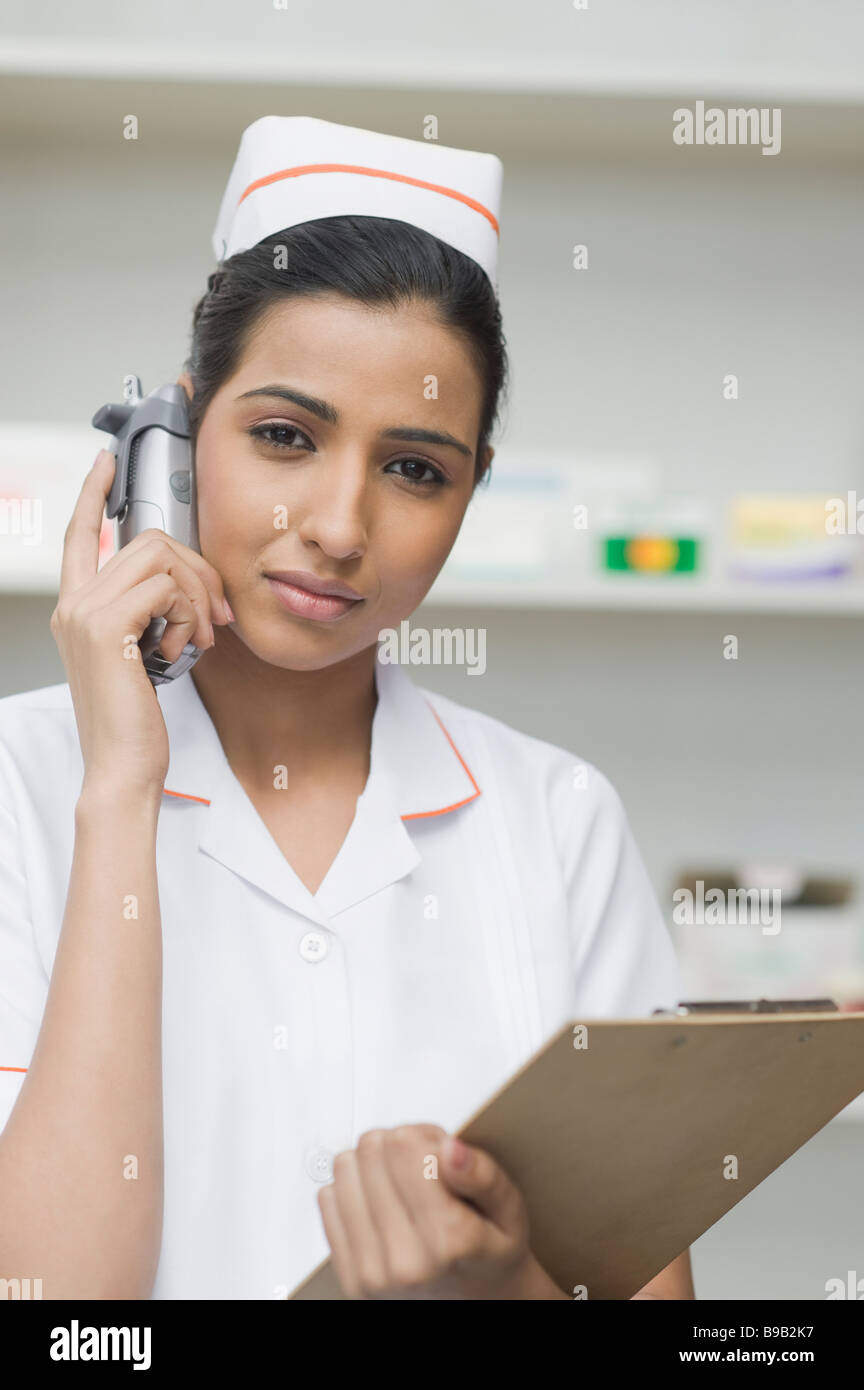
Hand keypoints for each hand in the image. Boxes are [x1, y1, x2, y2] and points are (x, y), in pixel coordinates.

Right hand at [51, 449, 231, 790]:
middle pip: (147, 541)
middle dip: (197, 570)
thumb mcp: (144, 654)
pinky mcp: (107, 626)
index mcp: (77, 609)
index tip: (105, 463)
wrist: (124, 767)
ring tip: (198, 640)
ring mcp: (84, 612)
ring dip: (197, 596)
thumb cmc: (137, 722)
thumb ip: (151, 614)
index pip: (79, 536)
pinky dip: (190, 617)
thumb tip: (188, 585)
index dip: (92, 494)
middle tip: (216, 615)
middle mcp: (73, 604)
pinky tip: (183, 652)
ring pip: (161, 559)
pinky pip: (167, 588)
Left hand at [317, 1123, 565, 1299]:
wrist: (478, 1301)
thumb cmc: (490, 1251)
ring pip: (344, 1168)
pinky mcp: (349, 1276)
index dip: (426, 1137)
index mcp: (449, 1241)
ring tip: (405, 1186)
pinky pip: (326, 1198)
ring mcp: (372, 1273)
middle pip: (372, 1151)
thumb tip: (451, 1150)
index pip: (403, 1147)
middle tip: (426, 1170)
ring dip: (373, 1165)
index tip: (442, 1155)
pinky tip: (383, 1204)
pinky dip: (353, 1191)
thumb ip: (484, 1174)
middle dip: (400, 1146)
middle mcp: (405, 1262)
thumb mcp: (509, 1209)